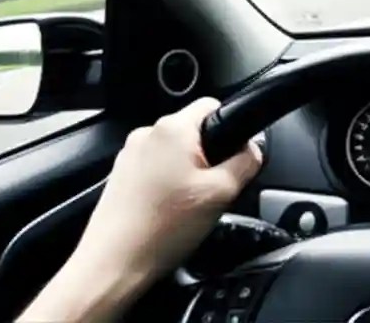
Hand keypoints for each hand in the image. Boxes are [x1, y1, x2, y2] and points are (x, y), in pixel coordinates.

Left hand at [20, 98, 262, 321]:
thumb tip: (254, 149)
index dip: (231, 130)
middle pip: (194, 133)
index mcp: (172, 129)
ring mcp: (130, 155)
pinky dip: (167, 187)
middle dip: (209, 159)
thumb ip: (246, 163)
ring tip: (187, 208)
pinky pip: (156, 171)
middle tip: (212, 192)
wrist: (115, 262)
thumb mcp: (221, 194)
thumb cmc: (162, 229)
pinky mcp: (121, 176)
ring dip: (187, 174)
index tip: (234, 159)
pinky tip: (168, 213)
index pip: (212, 106)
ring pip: (175, 154)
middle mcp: (147, 134)